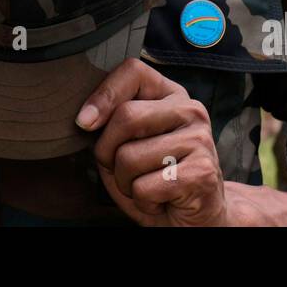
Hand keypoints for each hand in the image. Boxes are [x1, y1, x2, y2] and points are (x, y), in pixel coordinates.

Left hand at [78, 58, 226, 225]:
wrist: (197, 215)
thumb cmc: (154, 177)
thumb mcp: (128, 144)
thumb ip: (111, 125)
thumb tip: (86, 119)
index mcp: (170, 94)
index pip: (133, 71)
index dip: (103, 95)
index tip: (84, 122)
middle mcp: (190, 110)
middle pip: (126, 116)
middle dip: (107, 151)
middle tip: (120, 169)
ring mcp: (199, 139)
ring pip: (129, 157)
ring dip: (125, 183)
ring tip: (145, 186)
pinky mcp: (202, 172)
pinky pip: (144, 187)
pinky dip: (142, 202)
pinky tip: (160, 200)